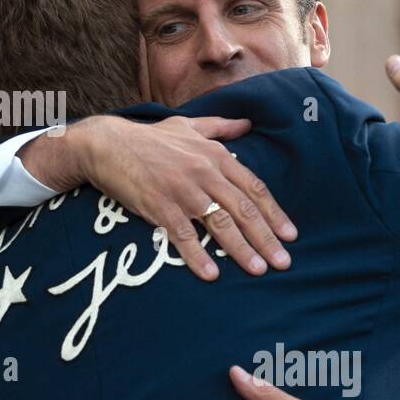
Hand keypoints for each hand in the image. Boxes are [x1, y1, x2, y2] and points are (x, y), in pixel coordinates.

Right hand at [20, 115, 296, 279]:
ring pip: (220, 225)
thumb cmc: (150, 137)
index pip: (254, 188)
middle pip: (243, 210)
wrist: (108, 144)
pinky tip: (211, 274)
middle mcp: (204, 173)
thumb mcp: (188, 126)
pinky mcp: (160, 206)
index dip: (275, 213)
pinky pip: (184, 235)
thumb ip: (221, 127)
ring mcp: (183, 191)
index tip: (291, 235)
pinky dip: (198, 256)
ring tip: (258, 270)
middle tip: (283, 263)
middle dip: (266, 238)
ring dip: (241, 250)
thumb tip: (248, 124)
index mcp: (215, 156)